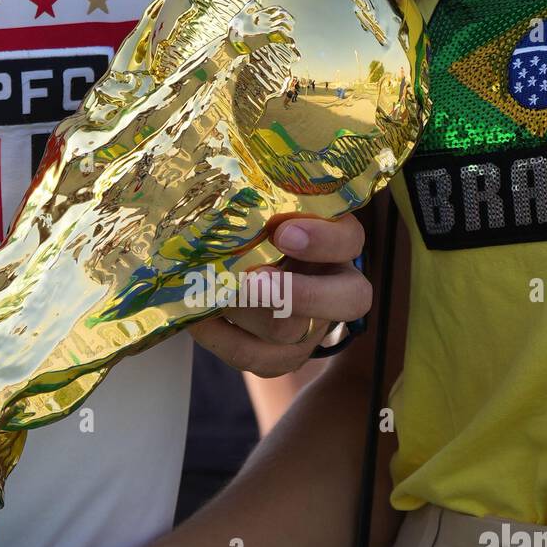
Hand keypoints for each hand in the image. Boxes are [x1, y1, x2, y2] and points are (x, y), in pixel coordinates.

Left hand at [190, 213, 370, 377]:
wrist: (246, 271)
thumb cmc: (259, 229)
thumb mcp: (269, 209)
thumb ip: (260, 202)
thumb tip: (224, 189)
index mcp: (339, 243)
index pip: (349, 240)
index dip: (322, 240)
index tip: (283, 233)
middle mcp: (337, 289)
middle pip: (342, 301)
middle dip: (292, 293)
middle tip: (250, 280)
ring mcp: (313, 329)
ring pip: (290, 333)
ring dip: (245, 313)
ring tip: (209, 293)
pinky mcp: (282, 357)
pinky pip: (256, 358)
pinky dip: (220, 338)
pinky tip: (196, 318)